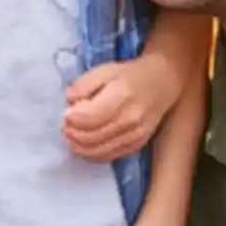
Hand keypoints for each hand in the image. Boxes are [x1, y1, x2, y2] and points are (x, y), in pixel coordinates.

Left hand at [62, 54, 180, 161]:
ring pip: (98, 150)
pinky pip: (109, 156)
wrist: (162, 83)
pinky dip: (91, 154)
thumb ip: (83, 85)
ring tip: (69, 136)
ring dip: (78, 146)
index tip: (65, 113)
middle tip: (64, 126)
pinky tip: (83, 145)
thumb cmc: (130, 75)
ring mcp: (135, 135)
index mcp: (122, 96)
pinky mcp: (136, 145)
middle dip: (72, 133)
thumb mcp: (104, 70)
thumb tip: (69, 101)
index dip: (72, 118)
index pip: (90, 117)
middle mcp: (131, 119)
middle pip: (92, 136)